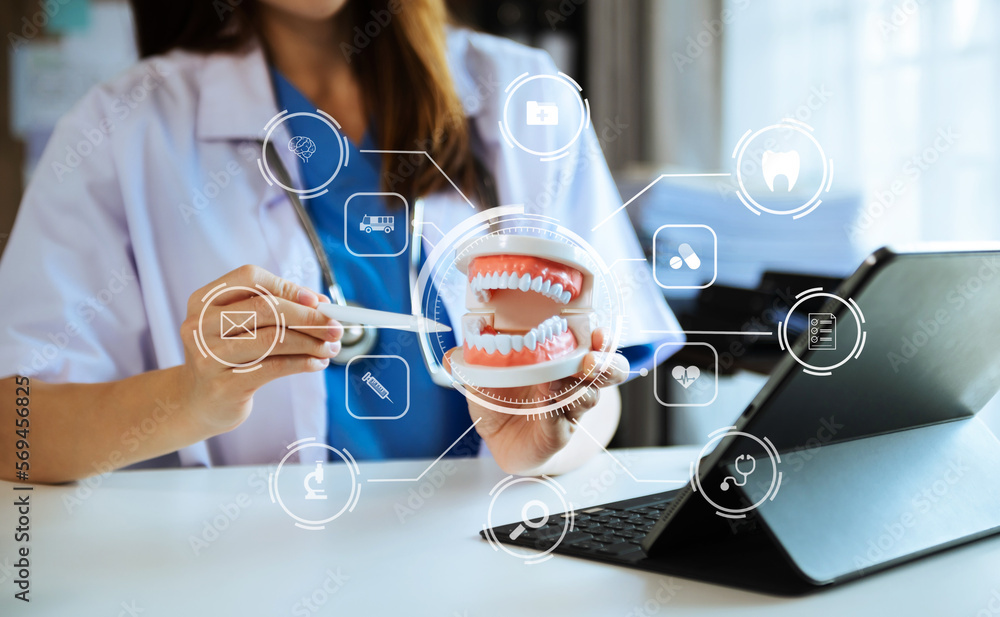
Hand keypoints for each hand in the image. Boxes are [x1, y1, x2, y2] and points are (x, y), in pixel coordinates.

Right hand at [177, 265, 341, 434]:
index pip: (250, 279)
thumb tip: (322, 303)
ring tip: (331, 348)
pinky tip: (317, 363)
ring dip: (311, 342)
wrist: (197, 402)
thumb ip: (276, 309)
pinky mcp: (224, 385)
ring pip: (273, 339)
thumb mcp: (241, 327)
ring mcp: (209, 355)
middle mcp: (200, 324)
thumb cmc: (228, 356)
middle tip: (335, 326)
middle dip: (308, 317)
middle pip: (265, 309)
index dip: (287, 287)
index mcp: (203, 300)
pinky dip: (303, 363)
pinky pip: (273, 368)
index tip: (317, 300)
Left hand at [444, 328, 628, 474]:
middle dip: (605, 363)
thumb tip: (451, 355)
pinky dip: (557, 410)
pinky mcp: (560, 433)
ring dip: (581, 386)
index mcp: (563, 360)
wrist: (501, 442)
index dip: (602, 338)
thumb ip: (470, 362)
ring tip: (565, 377)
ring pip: (591, 395)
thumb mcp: (483, 377)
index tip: (597, 330)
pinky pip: (565, 420)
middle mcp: (574, 383)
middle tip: (591, 358)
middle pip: (607, 371)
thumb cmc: (501, 401)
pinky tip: (547, 401)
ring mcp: (570, 409)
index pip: (594, 345)